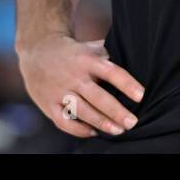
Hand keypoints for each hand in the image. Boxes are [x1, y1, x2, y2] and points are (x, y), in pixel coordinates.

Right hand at [16, 33, 144, 137]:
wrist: (38, 50)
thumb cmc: (74, 52)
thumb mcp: (90, 47)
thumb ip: (109, 55)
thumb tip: (137, 62)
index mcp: (87, 60)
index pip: (110, 72)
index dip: (126, 84)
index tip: (141, 96)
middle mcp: (74, 76)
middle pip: (97, 96)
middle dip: (116, 111)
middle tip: (132, 122)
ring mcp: (60, 91)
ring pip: (82, 111)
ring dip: (101, 122)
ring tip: (118, 131)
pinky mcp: (49, 104)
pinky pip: (64, 121)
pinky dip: (79, 130)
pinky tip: (93, 132)